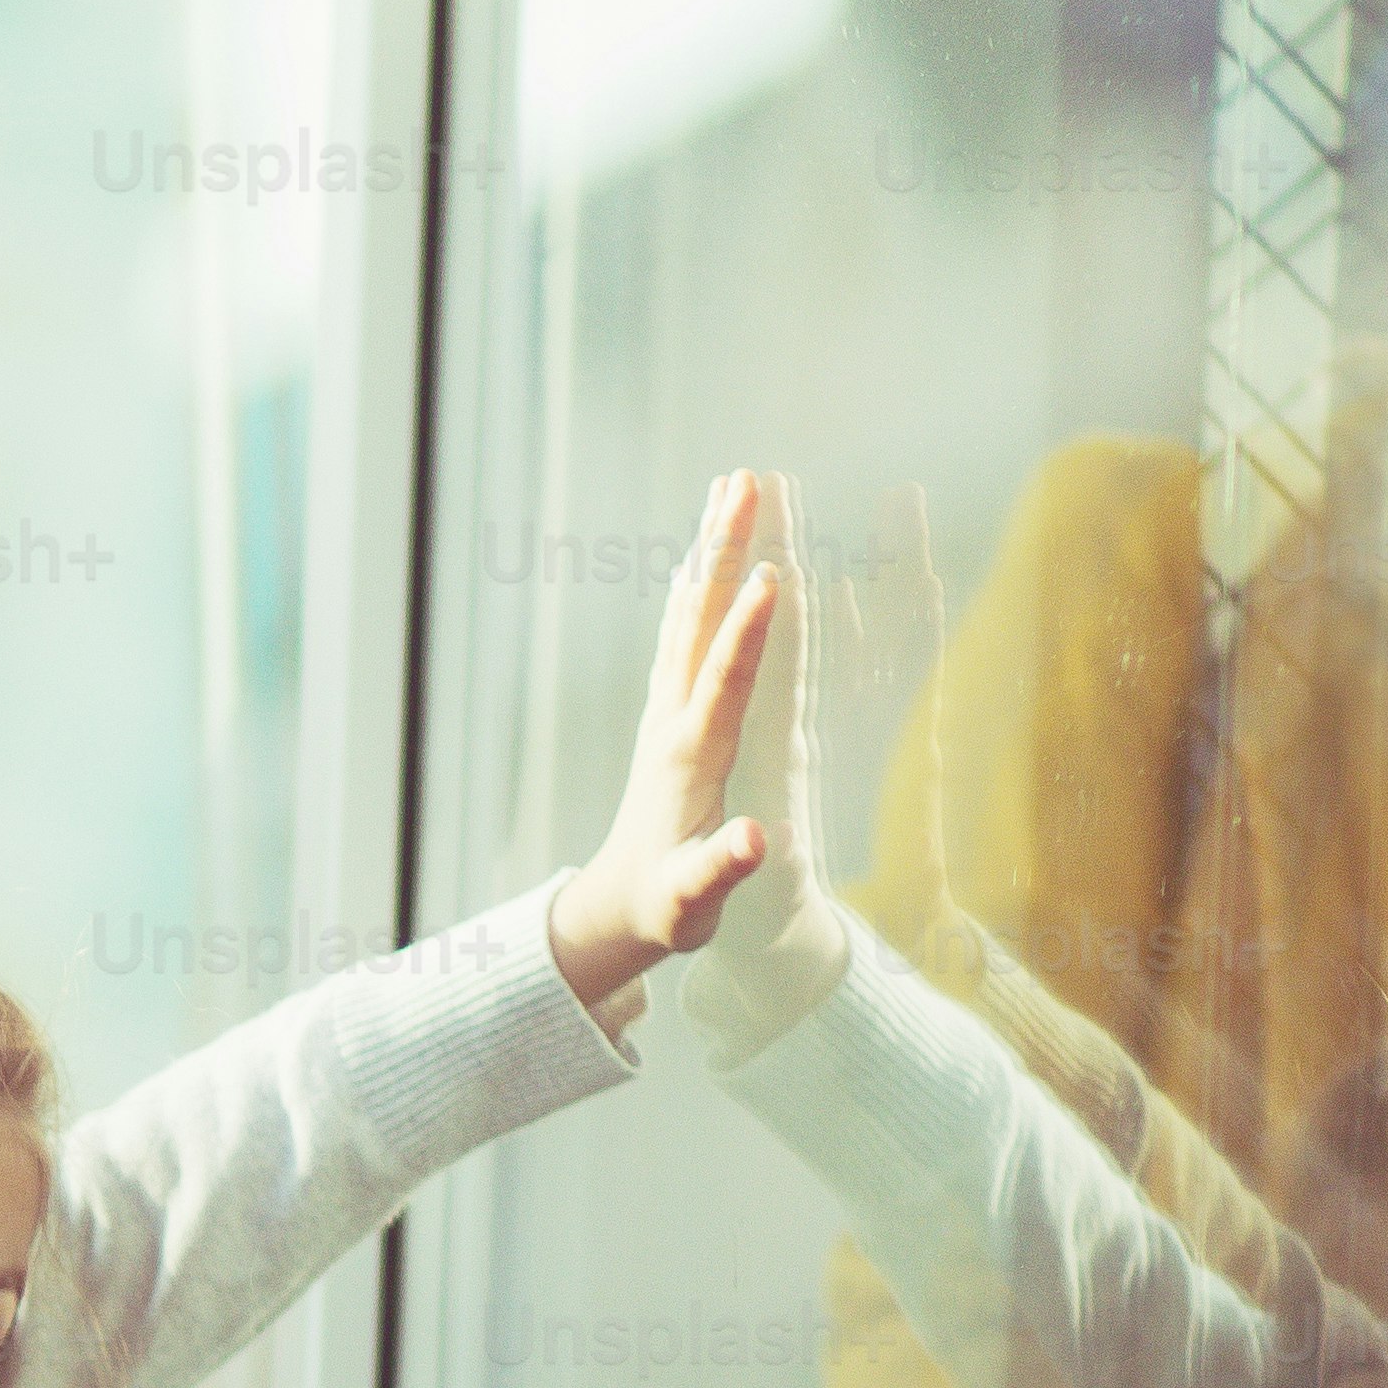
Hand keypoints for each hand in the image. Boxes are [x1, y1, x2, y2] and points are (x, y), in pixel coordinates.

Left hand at [542, 472, 794, 1031]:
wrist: (617, 906)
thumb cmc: (665, 905)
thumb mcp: (693, 900)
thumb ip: (721, 869)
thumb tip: (756, 841)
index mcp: (690, 756)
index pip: (723, 681)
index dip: (747, 631)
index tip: (770, 576)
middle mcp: (674, 720)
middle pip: (700, 620)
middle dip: (724, 549)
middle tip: (745, 481)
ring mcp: (667, 712)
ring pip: (689, 614)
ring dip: (710, 549)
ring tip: (730, 489)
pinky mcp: (668, 715)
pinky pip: (683, 635)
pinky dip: (696, 589)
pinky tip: (699, 559)